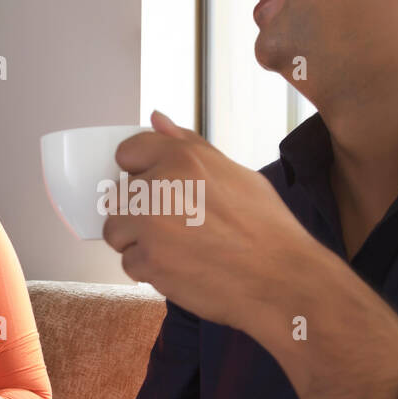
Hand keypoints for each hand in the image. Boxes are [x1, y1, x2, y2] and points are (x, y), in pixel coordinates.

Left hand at [103, 110, 318, 329]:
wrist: (281, 279)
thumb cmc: (266, 228)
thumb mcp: (234, 173)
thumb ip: (189, 146)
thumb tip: (157, 119)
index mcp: (183, 157)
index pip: (128, 152)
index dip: (140, 172)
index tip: (155, 188)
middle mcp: (162, 186)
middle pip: (117, 195)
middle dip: (138, 212)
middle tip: (175, 226)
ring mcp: (152, 225)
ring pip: (115, 230)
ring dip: (138, 242)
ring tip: (177, 248)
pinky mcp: (150, 261)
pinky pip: (130, 263)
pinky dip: (150, 270)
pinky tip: (182, 268)